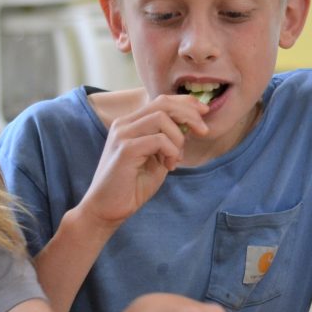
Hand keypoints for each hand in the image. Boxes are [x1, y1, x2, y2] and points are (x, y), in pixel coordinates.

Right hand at [80, 95, 211, 228]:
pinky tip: (168, 166)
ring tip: (176, 159)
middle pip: (163, 104)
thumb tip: (191, 127)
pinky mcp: (125, 149)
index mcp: (131, 123)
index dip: (186, 103)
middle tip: (203, 132)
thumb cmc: (132, 187)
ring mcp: (122, 134)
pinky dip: (171, 151)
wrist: (107, 210)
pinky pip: (158, 139)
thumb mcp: (157, 159)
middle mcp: (124, 124)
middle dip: (189, 115)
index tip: (204, 112)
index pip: (162, 101)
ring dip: (178, 138)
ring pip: (162, 118)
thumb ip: (169, 141)